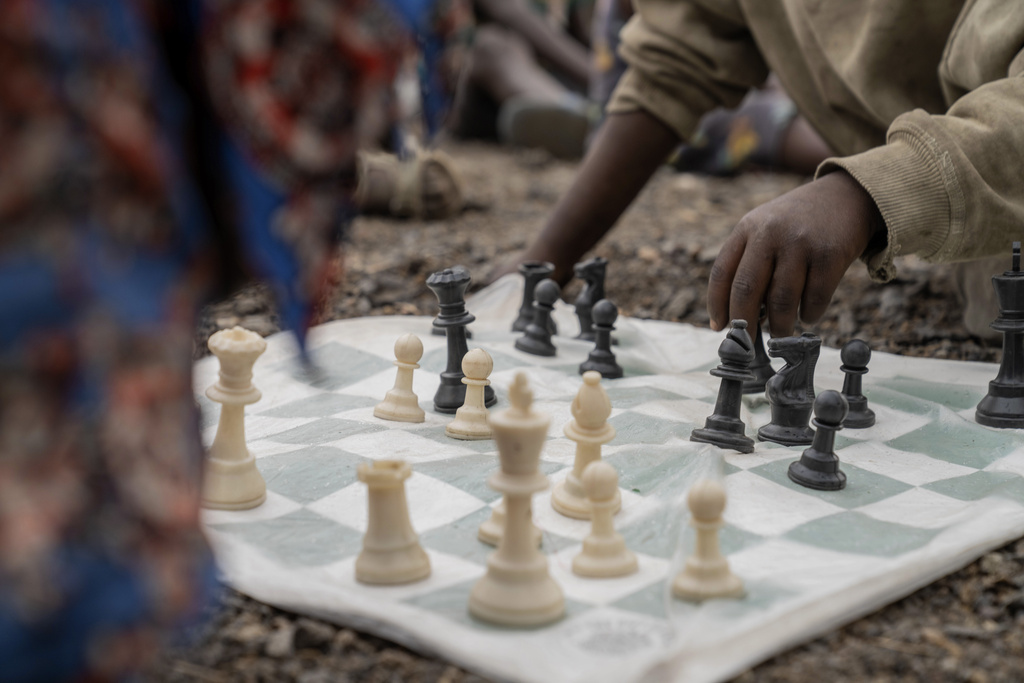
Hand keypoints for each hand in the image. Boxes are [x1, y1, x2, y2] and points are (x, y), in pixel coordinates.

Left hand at [707, 171, 884, 336]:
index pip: (722, 273)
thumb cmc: (798, 224)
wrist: (847, 196)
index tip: (719, 327)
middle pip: (747, 290)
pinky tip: (808, 316)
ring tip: (781, 333)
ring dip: (780, 326)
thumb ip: (748, 264)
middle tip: (748, 343)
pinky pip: (814, 299)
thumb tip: (735, 317)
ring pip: (781, 301)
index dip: (717, 305)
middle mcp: (770, 233)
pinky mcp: (830, 255)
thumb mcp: (765, 228)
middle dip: (744, 324)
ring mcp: (801, 243)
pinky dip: (809, 316)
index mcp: (748, 227)